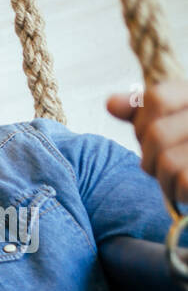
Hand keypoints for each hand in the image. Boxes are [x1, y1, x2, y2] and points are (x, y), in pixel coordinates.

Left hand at [107, 79, 187, 208]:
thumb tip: (110, 103)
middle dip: (150, 157)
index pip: (156, 99)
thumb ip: (140, 111)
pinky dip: (178, 191)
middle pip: (156, 134)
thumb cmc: (184, 147)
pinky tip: (186, 189)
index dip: (142, 123)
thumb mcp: (167, 120)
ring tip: (176, 177)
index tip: (150, 135)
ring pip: (167, 162)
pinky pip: (183, 181)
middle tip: (163, 164)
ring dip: (163, 179)